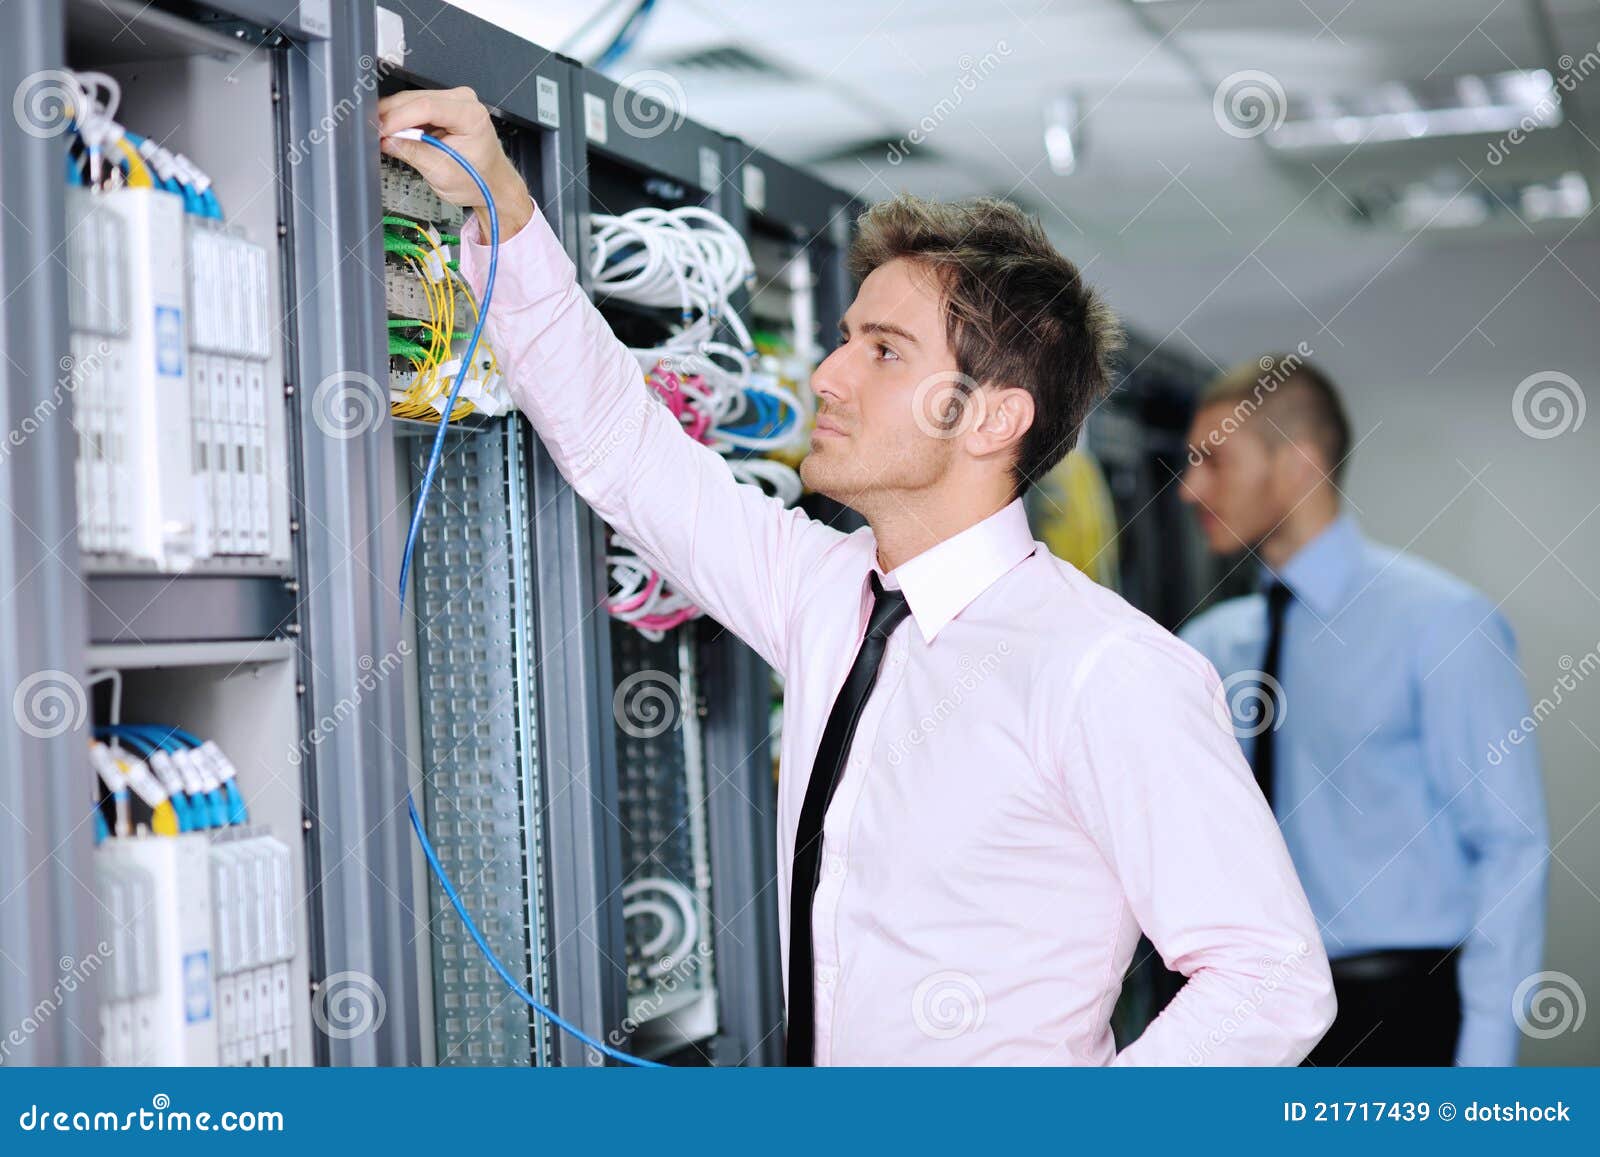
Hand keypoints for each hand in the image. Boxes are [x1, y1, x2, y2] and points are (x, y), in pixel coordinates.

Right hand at [377, 87, 534, 238]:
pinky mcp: (443, 106)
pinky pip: (414, 107)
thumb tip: (386, 140)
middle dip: (391, 117)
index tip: (380, 130)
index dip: (398, 118)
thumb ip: (412, 152)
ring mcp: (453, 101)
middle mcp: (463, 101)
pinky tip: (394, 133)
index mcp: (470, 115)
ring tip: (382, 136)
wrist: (491, 183)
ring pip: (411, 101)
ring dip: (394, 118)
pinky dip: (402, 120)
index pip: (426, 106)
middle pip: (415, 99)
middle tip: (374, 134)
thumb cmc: (478, 179)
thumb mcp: (442, 172)